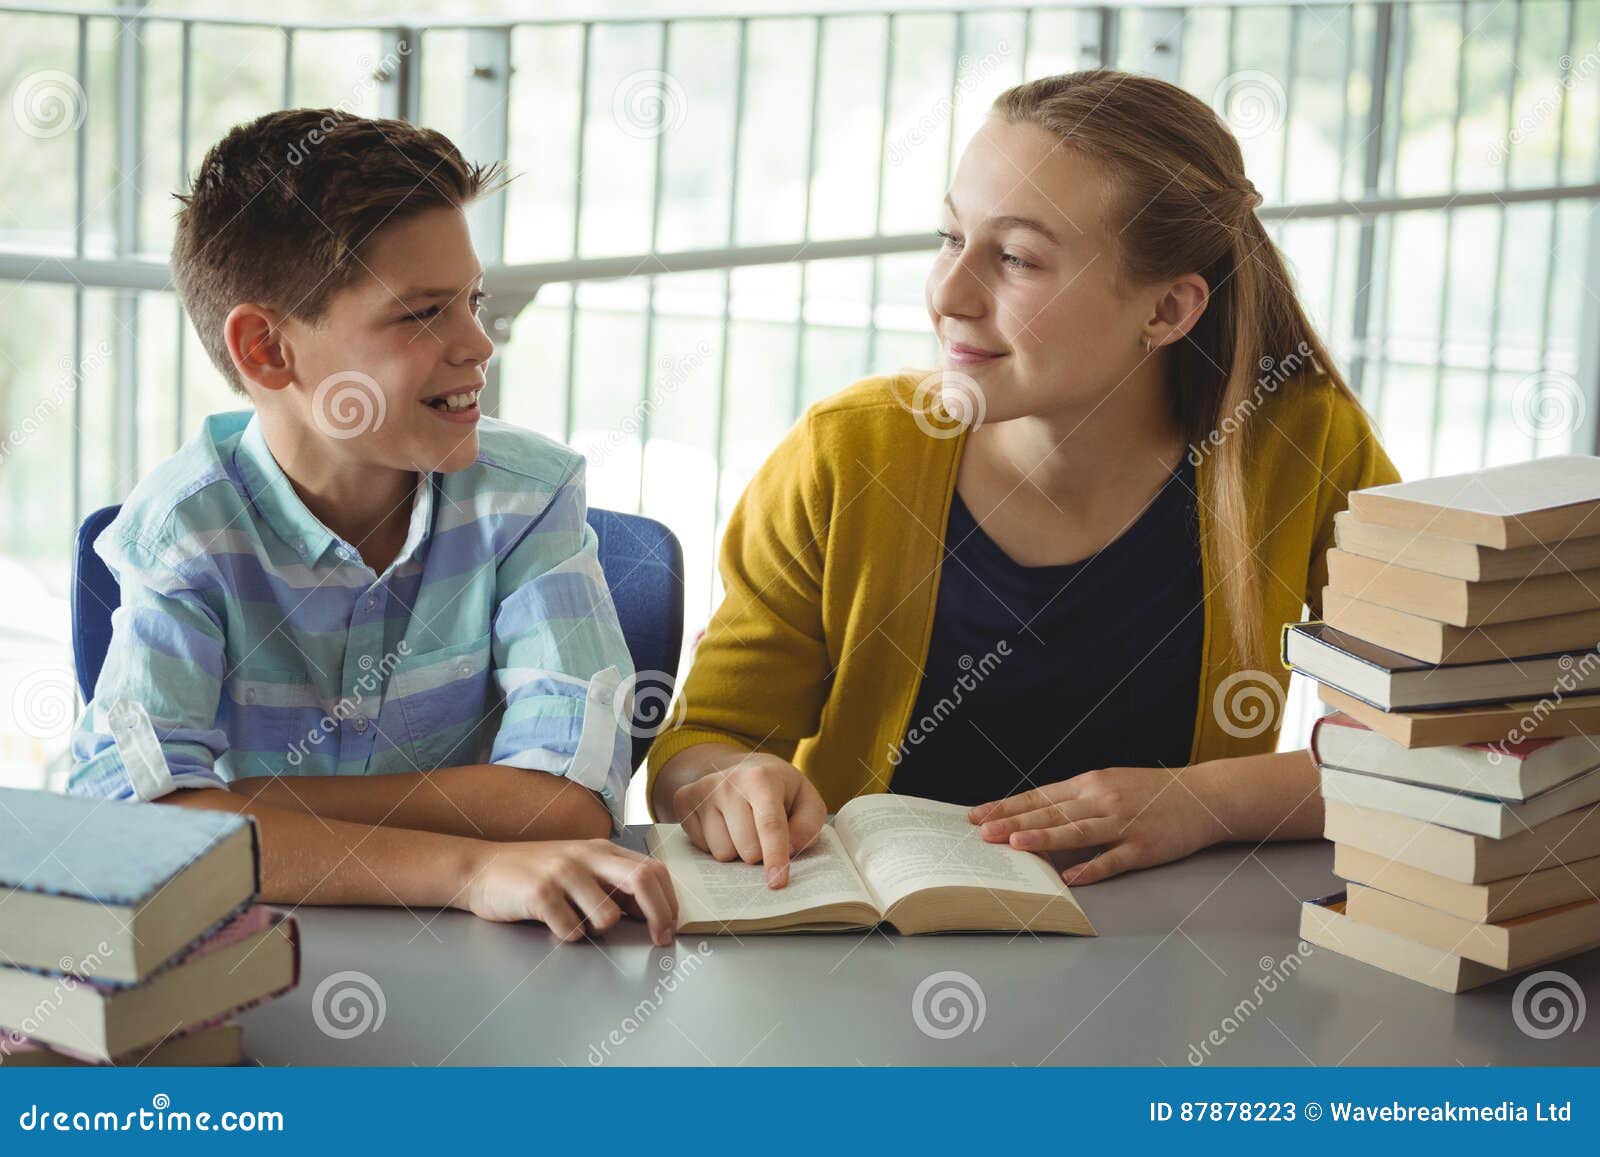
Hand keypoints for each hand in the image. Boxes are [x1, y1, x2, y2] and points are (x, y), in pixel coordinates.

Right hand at [462, 839, 677, 944]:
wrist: (481, 868)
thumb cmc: (535, 873)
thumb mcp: (581, 868)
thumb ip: (613, 883)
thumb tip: (652, 912)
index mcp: (602, 849)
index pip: (653, 869)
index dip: (669, 901)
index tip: (670, 927)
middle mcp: (586, 855)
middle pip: (643, 880)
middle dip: (660, 915)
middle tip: (660, 940)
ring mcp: (562, 872)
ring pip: (607, 915)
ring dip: (600, 930)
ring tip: (577, 921)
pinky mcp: (539, 893)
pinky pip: (571, 931)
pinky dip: (568, 936)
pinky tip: (553, 924)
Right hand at [672, 753, 827, 887]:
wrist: (743, 767)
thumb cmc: (779, 790)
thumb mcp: (806, 801)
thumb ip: (808, 826)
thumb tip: (789, 850)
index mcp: (762, 778)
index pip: (770, 826)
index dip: (776, 856)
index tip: (777, 882)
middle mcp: (728, 782)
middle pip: (747, 848)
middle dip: (760, 853)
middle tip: (763, 834)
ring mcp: (702, 790)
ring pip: (722, 853)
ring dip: (737, 850)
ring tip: (743, 827)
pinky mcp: (684, 800)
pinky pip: (702, 848)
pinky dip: (716, 845)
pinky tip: (724, 824)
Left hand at [968, 765, 1226, 885]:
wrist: (1203, 795)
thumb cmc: (1150, 792)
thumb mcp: (1109, 785)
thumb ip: (1075, 802)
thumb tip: (1033, 819)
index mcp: (1090, 784)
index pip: (1039, 796)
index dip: (1007, 806)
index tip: (977, 815)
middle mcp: (1102, 800)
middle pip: (1051, 813)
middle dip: (1014, 823)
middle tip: (983, 833)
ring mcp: (1123, 823)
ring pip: (1077, 832)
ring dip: (1045, 839)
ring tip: (1016, 844)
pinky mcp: (1144, 847)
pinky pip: (1113, 859)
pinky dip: (1091, 868)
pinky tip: (1070, 877)